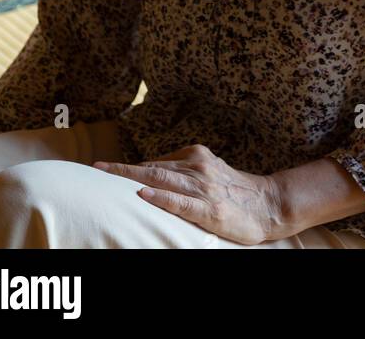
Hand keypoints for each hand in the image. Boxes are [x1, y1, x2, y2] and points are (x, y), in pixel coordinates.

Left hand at [92, 144, 285, 244]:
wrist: (268, 204)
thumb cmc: (235, 192)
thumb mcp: (209, 173)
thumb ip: (183, 172)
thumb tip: (151, 178)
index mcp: (195, 156)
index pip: (154, 163)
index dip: (128, 168)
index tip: (103, 168)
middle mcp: (196, 166)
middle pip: (151, 168)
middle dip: (121, 170)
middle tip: (96, 169)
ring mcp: (202, 186)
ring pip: (160, 180)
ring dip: (132, 179)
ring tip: (108, 178)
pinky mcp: (209, 208)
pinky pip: (180, 201)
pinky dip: (160, 197)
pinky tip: (143, 195)